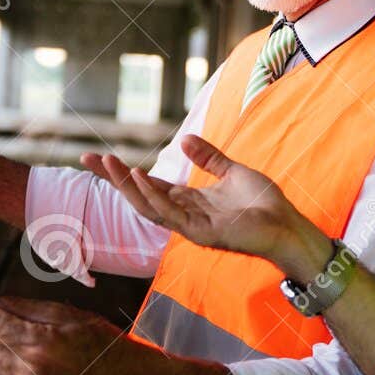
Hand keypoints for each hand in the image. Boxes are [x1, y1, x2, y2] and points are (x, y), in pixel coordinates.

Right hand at [81, 135, 331, 278]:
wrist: (287, 224)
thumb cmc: (264, 203)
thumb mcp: (232, 172)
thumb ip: (209, 158)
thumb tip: (183, 140)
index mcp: (189, 201)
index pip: (149, 185)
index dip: (124, 172)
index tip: (99, 156)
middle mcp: (184, 214)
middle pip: (140, 196)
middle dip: (113, 178)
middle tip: (87, 159)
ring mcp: (191, 226)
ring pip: (149, 206)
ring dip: (127, 185)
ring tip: (109, 164)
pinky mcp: (202, 234)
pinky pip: (171, 215)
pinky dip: (154, 197)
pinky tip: (140, 178)